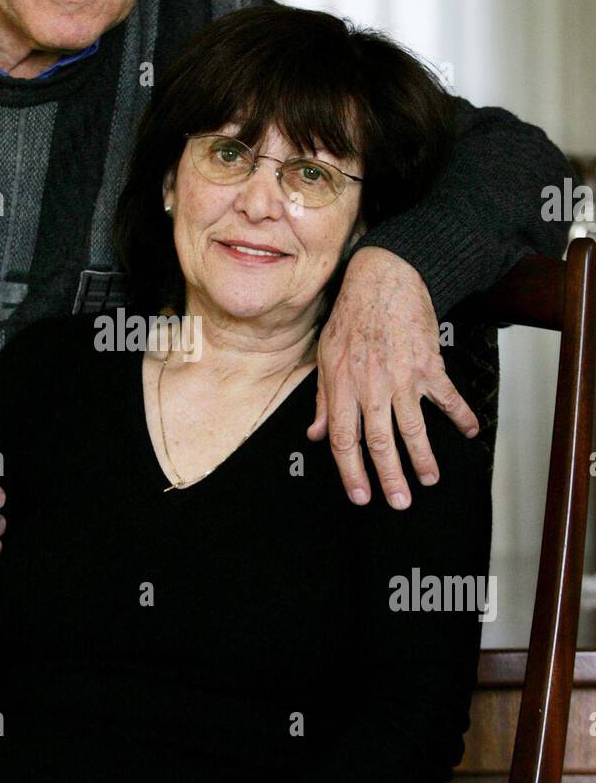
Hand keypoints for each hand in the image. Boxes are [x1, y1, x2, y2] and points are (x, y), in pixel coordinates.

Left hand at [308, 246, 479, 508]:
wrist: (383, 280)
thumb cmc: (351, 317)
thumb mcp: (325, 357)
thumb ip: (321, 400)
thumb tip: (314, 434)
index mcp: (342, 386)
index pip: (343, 439)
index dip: (351, 471)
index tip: (361, 495)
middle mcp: (370, 386)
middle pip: (379, 442)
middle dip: (389, 477)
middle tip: (399, 502)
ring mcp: (401, 377)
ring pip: (412, 427)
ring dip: (422, 457)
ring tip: (428, 479)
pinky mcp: (428, 364)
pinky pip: (446, 397)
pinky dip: (460, 416)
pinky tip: (469, 431)